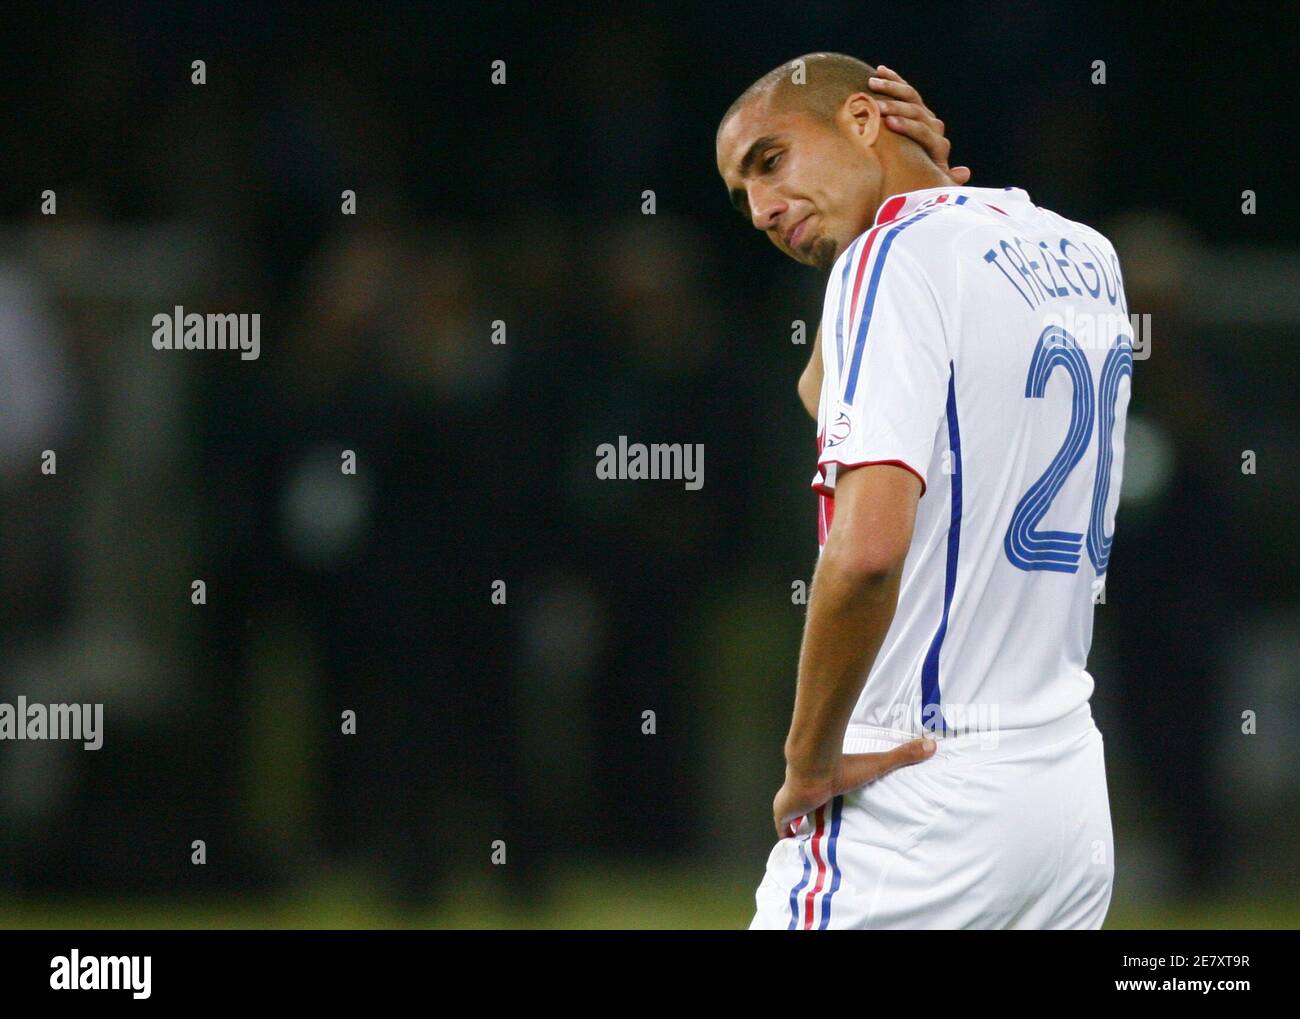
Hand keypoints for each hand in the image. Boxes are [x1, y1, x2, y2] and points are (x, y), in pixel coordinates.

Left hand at [773, 738, 935, 838]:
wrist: (814, 767)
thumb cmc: (842, 766)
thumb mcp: (877, 763)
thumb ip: (902, 755)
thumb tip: (933, 745)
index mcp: (824, 779)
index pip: (823, 789)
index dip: (825, 797)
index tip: (829, 804)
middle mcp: (806, 789)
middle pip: (805, 803)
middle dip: (809, 813)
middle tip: (817, 828)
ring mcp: (792, 801)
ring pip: (792, 815)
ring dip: (797, 825)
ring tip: (804, 841)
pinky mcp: (784, 812)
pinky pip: (783, 828)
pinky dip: (787, 836)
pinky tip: (792, 847)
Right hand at [871, 65, 970, 184]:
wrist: (919, 178)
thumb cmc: (918, 187)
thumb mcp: (932, 187)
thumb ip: (946, 180)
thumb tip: (965, 172)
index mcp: (937, 145)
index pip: (924, 131)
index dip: (907, 127)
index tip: (888, 123)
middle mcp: (934, 127)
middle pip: (916, 110)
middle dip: (895, 107)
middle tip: (875, 105)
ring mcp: (925, 116)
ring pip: (911, 96)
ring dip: (891, 88)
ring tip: (871, 83)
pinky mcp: (916, 109)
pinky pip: (905, 90)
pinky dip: (894, 79)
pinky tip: (880, 70)